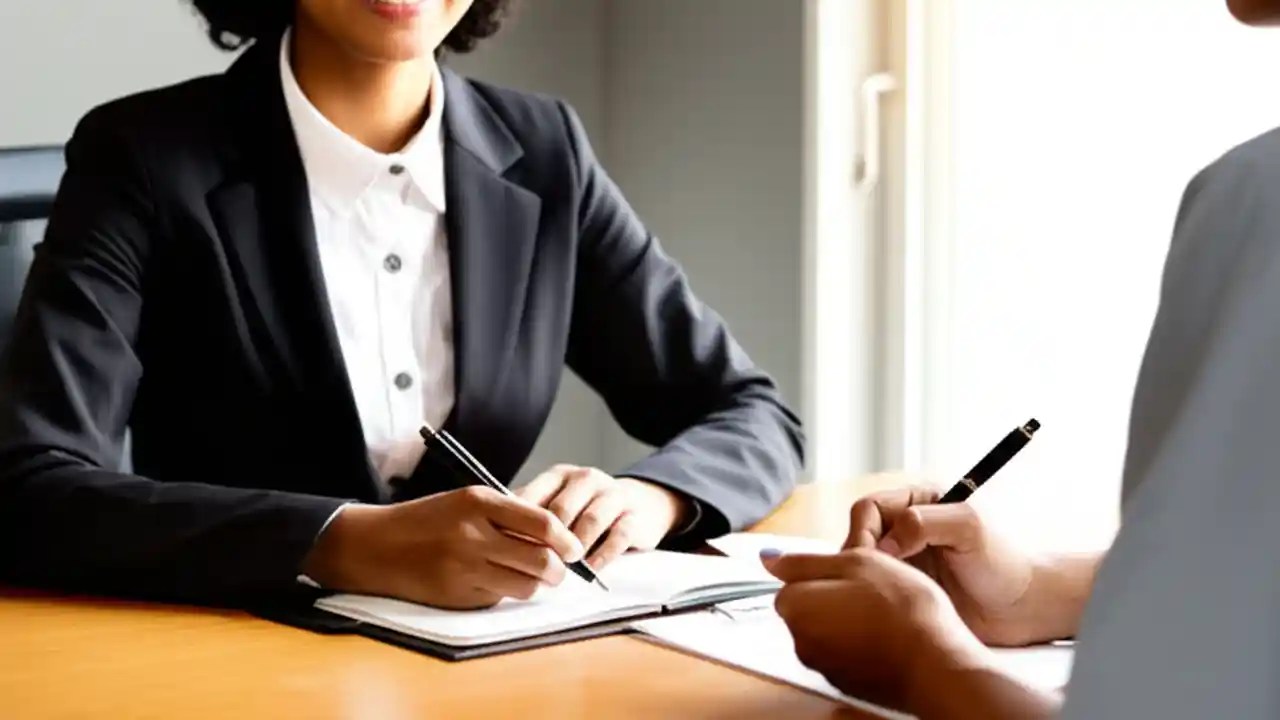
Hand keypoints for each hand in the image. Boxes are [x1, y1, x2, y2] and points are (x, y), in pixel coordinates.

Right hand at [301, 487, 584, 609]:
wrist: (376, 546)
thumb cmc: (428, 520)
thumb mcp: (466, 502)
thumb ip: (507, 515)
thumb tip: (554, 537)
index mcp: (478, 502)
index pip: (541, 522)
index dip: (566, 539)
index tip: (575, 548)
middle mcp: (473, 535)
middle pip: (540, 560)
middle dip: (559, 570)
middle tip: (560, 571)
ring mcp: (465, 568)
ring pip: (525, 586)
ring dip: (537, 585)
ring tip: (534, 579)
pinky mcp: (457, 596)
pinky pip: (499, 598)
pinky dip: (506, 593)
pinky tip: (494, 582)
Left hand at [517, 465, 688, 569]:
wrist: (637, 504)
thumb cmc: (583, 511)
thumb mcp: (554, 505)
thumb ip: (528, 517)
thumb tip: (493, 537)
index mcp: (559, 476)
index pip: (535, 496)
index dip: (521, 526)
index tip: (511, 550)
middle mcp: (586, 479)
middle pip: (562, 509)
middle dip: (550, 541)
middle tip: (539, 564)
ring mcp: (612, 495)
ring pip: (592, 520)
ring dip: (577, 548)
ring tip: (566, 568)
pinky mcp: (634, 514)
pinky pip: (619, 535)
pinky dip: (603, 555)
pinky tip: (591, 569)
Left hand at [764, 550, 987, 712]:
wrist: (936, 664)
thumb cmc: (900, 606)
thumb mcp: (855, 562)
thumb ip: (805, 561)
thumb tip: (767, 559)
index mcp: (795, 608)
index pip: (792, 583)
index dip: (825, 575)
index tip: (854, 576)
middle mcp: (800, 643)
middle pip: (807, 610)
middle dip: (832, 599)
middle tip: (872, 592)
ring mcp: (823, 668)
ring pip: (827, 633)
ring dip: (847, 623)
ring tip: (885, 616)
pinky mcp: (847, 686)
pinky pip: (846, 656)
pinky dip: (861, 647)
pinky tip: (889, 640)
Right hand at [844, 486, 1038, 644]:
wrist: (1022, 607)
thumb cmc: (1004, 562)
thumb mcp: (969, 528)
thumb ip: (924, 522)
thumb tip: (884, 542)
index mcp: (920, 500)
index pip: (870, 507)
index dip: (863, 531)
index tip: (868, 558)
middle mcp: (907, 525)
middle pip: (860, 533)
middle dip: (858, 555)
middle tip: (865, 581)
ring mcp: (905, 556)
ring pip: (863, 561)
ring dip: (864, 576)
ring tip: (876, 595)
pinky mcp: (904, 584)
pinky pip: (874, 585)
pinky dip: (871, 593)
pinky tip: (883, 606)